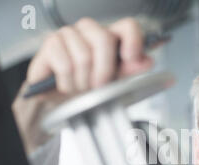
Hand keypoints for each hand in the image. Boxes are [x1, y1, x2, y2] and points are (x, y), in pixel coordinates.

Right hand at [12, 17, 152, 153]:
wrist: (59, 103)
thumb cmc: (86, 90)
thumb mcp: (113, 83)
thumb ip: (129, 71)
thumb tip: (147, 61)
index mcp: (110, 37)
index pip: (127, 26)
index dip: (132, 40)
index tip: (131, 57)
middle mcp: (90, 31)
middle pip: (103, 38)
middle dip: (103, 70)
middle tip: (98, 86)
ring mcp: (69, 34)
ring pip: (83, 56)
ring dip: (82, 81)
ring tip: (79, 87)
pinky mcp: (51, 43)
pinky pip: (65, 64)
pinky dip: (67, 83)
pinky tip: (65, 85)